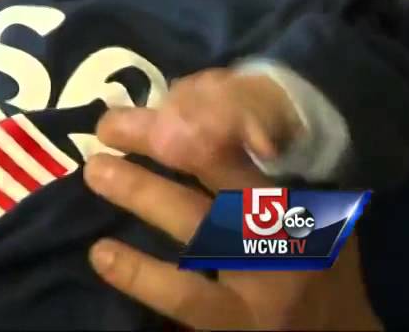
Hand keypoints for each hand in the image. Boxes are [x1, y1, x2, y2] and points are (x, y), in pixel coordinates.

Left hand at [83, 72, 381, 330]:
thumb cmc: (311, 262)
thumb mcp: (302, 207)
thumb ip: (253, 164)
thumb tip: (183, 108)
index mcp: (304, 192)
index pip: (262, 141)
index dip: (216, 116)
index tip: (167, 99)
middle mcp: (291, 229)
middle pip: (227, 172)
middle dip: (169, 141)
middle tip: (112, 124)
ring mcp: (266, 278)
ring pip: (199, 225)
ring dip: (144, 193)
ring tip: (97, 171)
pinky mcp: (239, 321)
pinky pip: (185, 294)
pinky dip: (139, 273)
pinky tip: (102, 253)